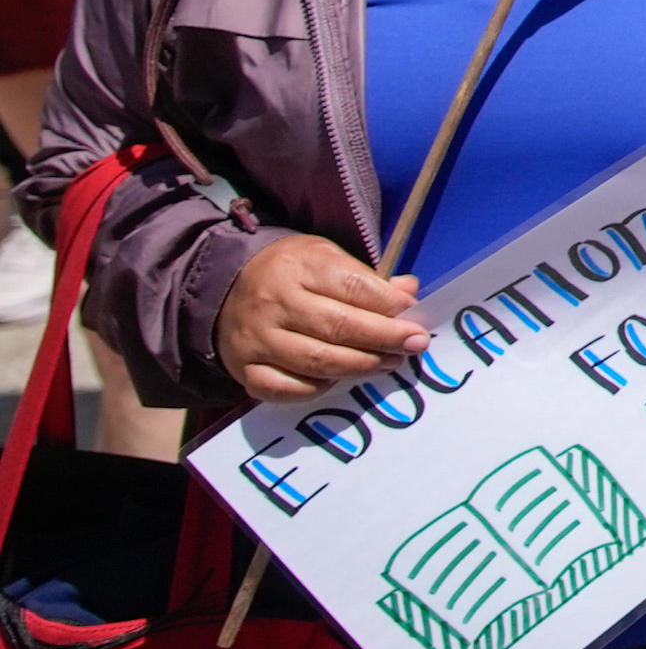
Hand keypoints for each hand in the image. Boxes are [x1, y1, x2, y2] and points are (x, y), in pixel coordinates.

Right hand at [216, 233, 424, 401]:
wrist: (227, 285)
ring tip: (389, 363)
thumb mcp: (327, 258)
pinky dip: (317, 389)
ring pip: (317, 362)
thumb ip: (368, 279)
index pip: (354, 287)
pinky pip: (285, 389)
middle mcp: (274, 303)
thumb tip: (409, 293)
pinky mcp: (244, 368)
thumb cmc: (292, 272)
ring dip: (361, 366)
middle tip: (414, 345)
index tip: (415, 317)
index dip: (390, 305)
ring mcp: (256, 338)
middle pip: (338, 327)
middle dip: (384, 339)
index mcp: (300, 267)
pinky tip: (339, 380)